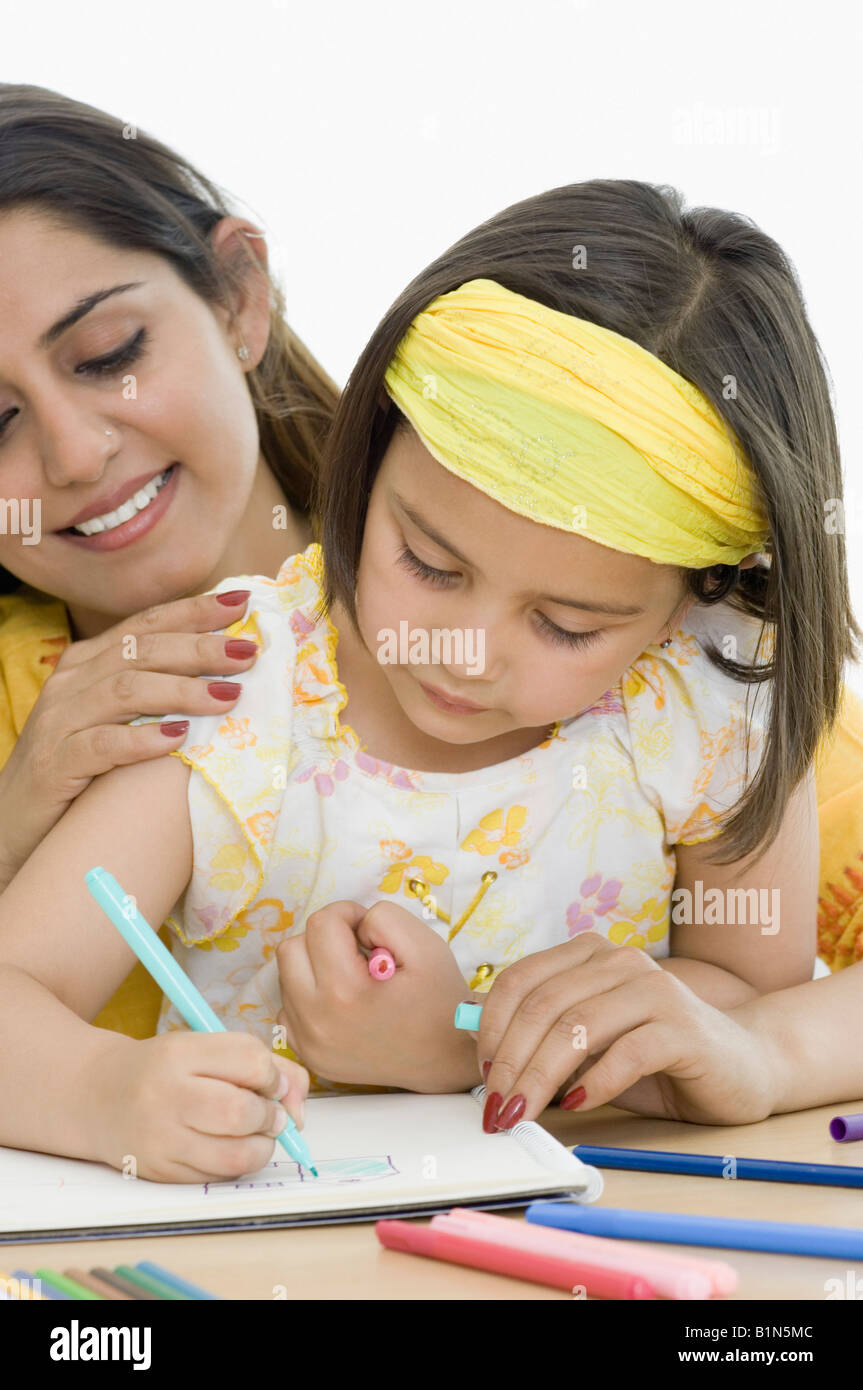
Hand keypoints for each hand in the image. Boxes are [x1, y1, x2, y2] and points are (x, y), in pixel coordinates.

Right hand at [0, 589, 257, 883]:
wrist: (14, 823)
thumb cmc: (79, 770)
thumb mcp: (113, 718)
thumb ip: (152, 690)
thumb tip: (223, 674)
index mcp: (86, 662)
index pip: (146, 625)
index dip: (193, 612)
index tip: (242, 604)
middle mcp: (71, 683)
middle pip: (141, 651)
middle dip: (198, 648)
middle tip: (247, 653)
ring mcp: (60, 721)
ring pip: (125, 690)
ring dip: (181, 690)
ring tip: (227, 695)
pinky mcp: (55, 764)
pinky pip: (101, 744)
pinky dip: (141, 739)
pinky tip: (177, 738)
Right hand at [92, 1031, 308, 1182]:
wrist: (97, 1095)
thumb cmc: (165, 1069)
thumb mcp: (205, 1048)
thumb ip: (264, 1064)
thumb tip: (299, 1104)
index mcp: (181, 1052)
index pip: (250, 1061)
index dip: (273, 1076)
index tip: (271, 1082)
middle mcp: (166, 1094)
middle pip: (242, 1112)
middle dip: (270, 1117)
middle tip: (270, 1116)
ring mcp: (160, 1138)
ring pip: (234, 1155)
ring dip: (261, 1148)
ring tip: (257, 1135)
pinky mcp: (159, 1171)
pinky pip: (216, 1177)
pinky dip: (235, 1166)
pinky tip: (229, 1149)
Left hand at [275, 900, 478, 1090]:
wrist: (446, 1057)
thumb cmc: (439, 1000)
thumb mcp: (425, 944)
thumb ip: (383, 919)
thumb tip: (351, 927)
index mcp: (344, 993)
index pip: (320, 924)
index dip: (348, 915)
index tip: (371, 934)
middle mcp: (316, 1021)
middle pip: (291, 948)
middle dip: (324, 939)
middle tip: (358, 952)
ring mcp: (308, 1043)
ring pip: (286, 976)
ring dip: (314, 965)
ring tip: (351, 976)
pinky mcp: (307, 1055)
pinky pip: (289, 1007)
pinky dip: (310, 995)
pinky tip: (341, 1001)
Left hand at [477, 932, 778, 1130]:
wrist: (742, 1066)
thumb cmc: (653, 1058)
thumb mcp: (589, 1044)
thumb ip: (544, 1038)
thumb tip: (480, 1053)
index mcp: (590, 954)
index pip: (520, 980)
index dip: (491, 1029)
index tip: (482, 1075)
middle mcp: (620, 960)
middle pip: (542, 1006)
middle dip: (510, 1062)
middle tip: (496, 1107)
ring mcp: (654, 990)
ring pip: (576, 1028)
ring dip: (540, 1078)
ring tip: (524, 1113)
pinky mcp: (682, 1029)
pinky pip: (625, 1053)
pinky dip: (593, 1083)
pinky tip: (577, 1104)